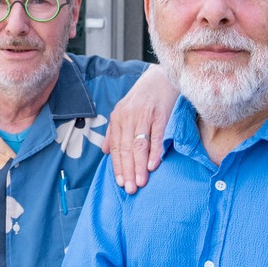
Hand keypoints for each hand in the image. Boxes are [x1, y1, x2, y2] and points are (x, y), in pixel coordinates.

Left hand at [103, 64, 178, 193]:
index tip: (120, 183)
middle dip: (128, 170)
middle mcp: (128, 117)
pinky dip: (154, 151)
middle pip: (126, 148)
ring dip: (139, 165)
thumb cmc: (143, 98)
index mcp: (118, 118)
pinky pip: (156, 136)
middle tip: (130, 189)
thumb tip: (106, 152)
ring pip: (139, 145)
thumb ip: (114, 132)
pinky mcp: (160, 115)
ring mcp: (144, 115)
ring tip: (140, 182)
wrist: (161, 77)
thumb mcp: (124, 112)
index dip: (117, 166)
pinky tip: (152, 165)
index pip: (116, 147)